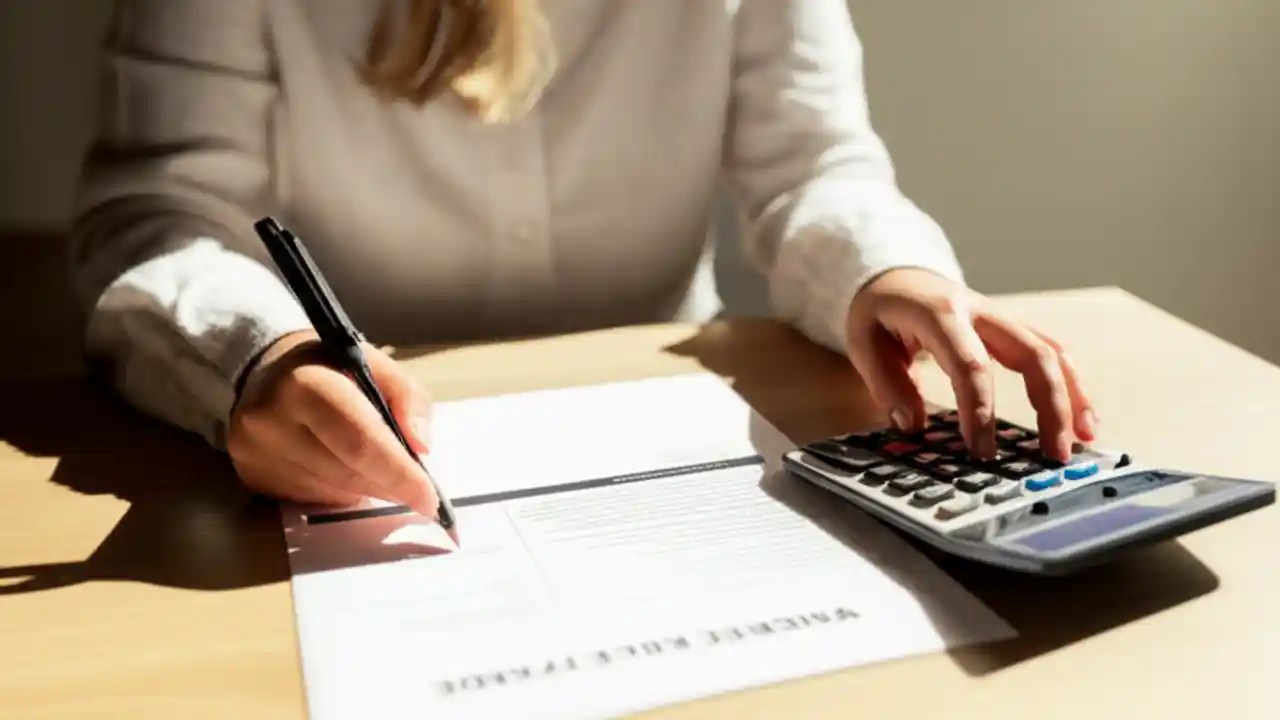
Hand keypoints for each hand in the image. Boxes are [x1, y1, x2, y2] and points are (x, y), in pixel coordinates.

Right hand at [228, 331, 438, 514]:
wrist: (262, 369)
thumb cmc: (329, 366)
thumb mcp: (375, 363)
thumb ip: (407, 398)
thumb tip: (421, 449)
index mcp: (307, 384)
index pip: (360, 440)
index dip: (398, 473)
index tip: (430, 500)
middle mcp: (272, 421)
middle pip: (348, 473)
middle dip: (390, 484)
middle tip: (414, 486)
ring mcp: (256, 453)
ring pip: (333, 492)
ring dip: (366, 487)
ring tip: (375, 466)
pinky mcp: (251, 476)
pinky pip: (311, 498)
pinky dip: (338, 489)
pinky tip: (339, 466)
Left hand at [844, 269, 1096, 462]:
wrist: (894, 275)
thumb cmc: (878, 311)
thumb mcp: (863, 344)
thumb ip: (887, 385)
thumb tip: (912, 426)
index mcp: (940, 314)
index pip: (971, 365)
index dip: (980, 409)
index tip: (982, 450)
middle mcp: (980, 311)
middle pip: (1032, 354)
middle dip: (1049, 405)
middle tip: (1052, 453)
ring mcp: (1001, 317)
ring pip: (1052, 351)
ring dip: (1073, 396)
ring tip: (1082, 440)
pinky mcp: (1011, 328)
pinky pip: (1051, 352)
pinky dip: (1071, 385)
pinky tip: (1081, 418)